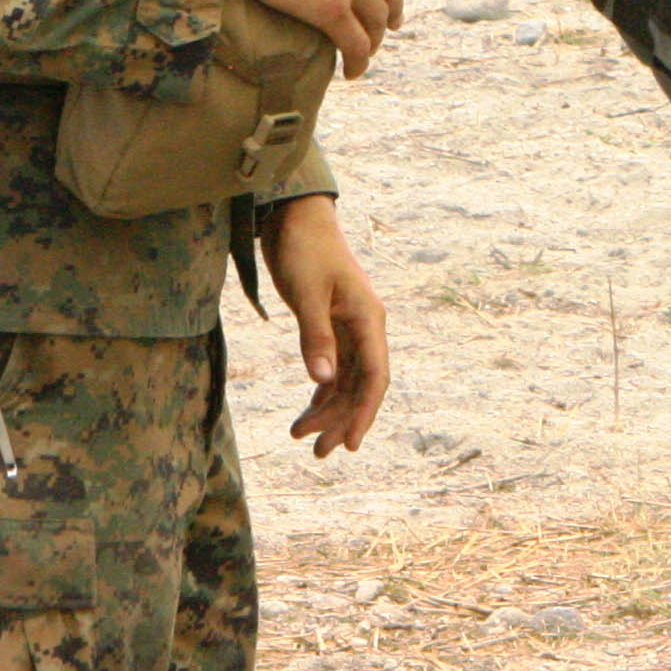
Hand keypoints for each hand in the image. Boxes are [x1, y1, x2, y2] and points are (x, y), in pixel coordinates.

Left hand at [263, 195, 387, 457]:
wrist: (296, 216)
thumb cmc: (305, 249)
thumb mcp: (307, 293)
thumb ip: (316, 336)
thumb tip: (323, 380)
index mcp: (367, 318)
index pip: (374, 376)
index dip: (364, 412)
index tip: (350, 443)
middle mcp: (364, 326)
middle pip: (361, 384)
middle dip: (341, 419)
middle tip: (317, 453)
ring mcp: (349, 326)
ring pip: (346, 380)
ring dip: (327, 409)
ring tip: (300, 437)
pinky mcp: (331, 324)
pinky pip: (333, 367)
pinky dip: (321, 391)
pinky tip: (306, 411)